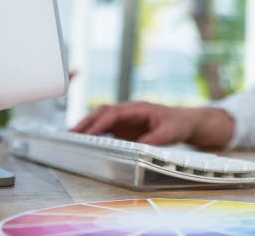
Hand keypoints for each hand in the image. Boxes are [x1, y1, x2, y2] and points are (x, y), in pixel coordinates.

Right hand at [71, 101, 233, 147]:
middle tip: (70, 135)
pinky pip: (105, 127)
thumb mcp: (170, 133)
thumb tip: (137, 146)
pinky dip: (93, 132)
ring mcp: (126, 118)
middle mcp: (129, 111)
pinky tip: (82, 141)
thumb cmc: (178, 124)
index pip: (115, 113)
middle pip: (103, 112)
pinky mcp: (125, 127)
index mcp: (139, 108)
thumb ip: (154, 139)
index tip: (89, 134)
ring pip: (101, 118)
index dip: (101, 123)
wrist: (185, 122)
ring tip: (70, 138)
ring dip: (86, 126)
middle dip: (86, 122)